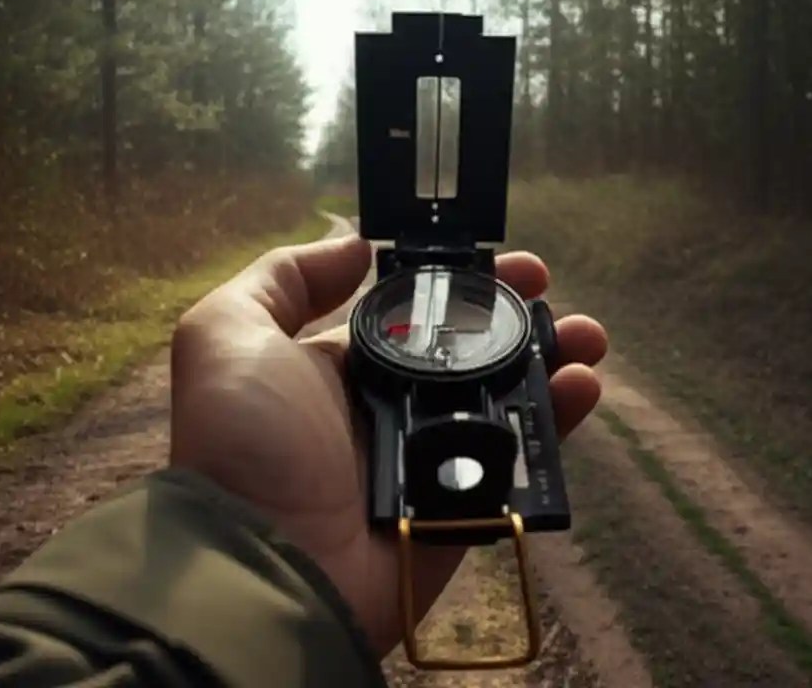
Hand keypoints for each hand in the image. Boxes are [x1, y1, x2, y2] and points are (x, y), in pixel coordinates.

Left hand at [167, 234, 608, 655]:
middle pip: (470, 351)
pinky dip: (557, 424)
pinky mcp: (469, 505)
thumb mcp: (226, 335)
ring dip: (552, 360)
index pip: (411, 314)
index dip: (455, 283)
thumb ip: (282, 279)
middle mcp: (390, 409)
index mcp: (340, 370)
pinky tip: (582, 386)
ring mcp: (434, 459)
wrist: (269, 565)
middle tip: (551, 292)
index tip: (498, 260)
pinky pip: (523, 460)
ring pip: (508, 399)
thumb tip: (355, 246)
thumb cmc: (249, 443)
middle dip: (516, 316)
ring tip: (586, 336)